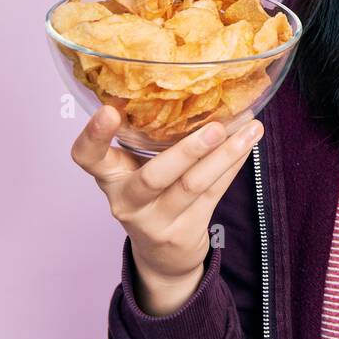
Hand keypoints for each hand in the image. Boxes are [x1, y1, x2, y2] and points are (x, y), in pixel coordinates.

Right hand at [70, 105, 261, 314]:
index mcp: (109, 177)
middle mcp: (126, 201)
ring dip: (225, 155)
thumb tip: (187, 83)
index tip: (108, 110)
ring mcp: (155, 221)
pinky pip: (214, 194)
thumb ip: (149, 137)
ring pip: (192, 186)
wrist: (162, 256)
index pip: (87, 157)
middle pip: (154, 177)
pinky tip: (248, 145)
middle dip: (187, 151)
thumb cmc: (150, 196)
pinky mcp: (185, 232)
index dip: (93, 135)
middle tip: (216, 127)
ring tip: (251, 129)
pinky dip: (233, 165)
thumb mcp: (136, 168)